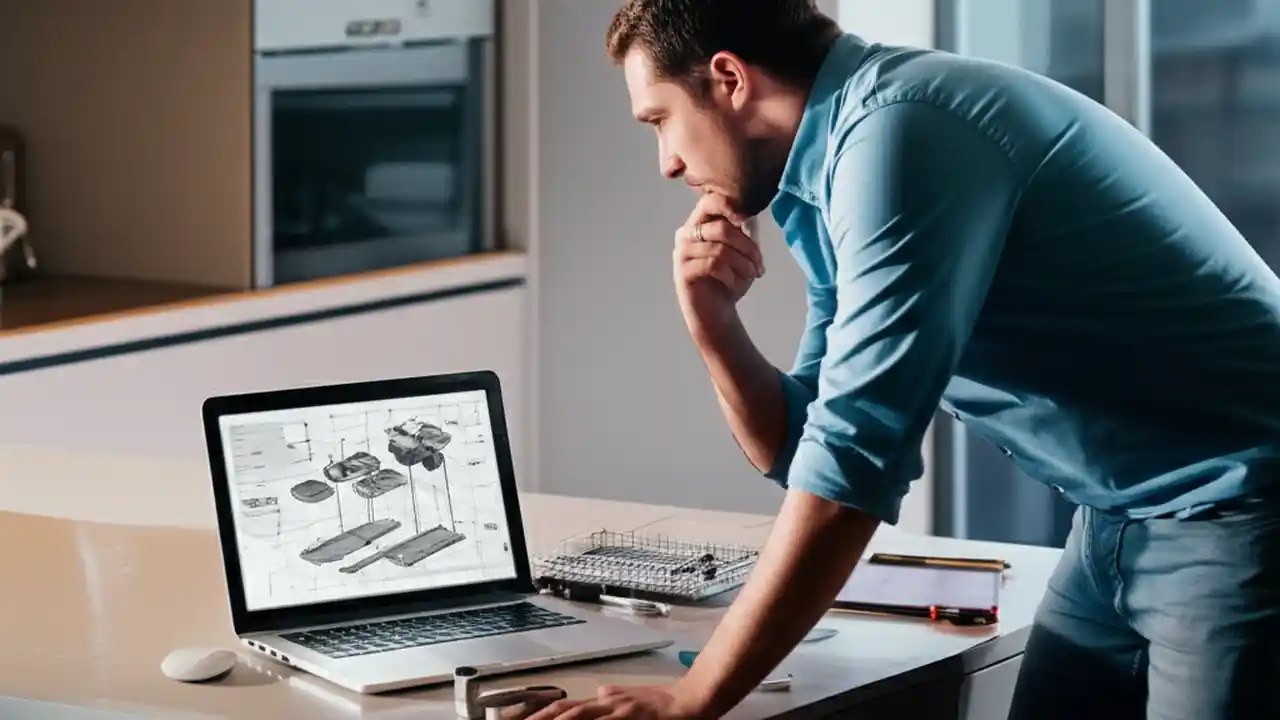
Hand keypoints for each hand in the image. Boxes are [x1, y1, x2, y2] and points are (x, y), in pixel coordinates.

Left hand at [525, 683, 707, 719]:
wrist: (693, 699)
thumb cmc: (663, 703)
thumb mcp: (633, 699)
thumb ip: (613, 697)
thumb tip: (597, 692)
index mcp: (605, 700)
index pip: (566, 706)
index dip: (543, 713)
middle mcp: (608, 703)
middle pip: (568, 711)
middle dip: (543, 719)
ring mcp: (620, 711)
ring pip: (583, 717)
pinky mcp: (634, 717)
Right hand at [673, 194, 764, 340]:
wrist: (717, 314)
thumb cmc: (729, 280)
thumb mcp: (743, 252)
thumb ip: (745, 231)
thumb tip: (748, 215)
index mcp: (699, 224)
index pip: (710, 201)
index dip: (730, 205)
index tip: (747, 221)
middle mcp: (686, 234)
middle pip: (721, 228)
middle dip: (747, 247)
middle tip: (759, 264)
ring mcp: (682, 253)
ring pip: (720, 249)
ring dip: (743, 264)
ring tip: (752, 276)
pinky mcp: (682, 272)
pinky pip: (713, 265)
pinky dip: (731, 276)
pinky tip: (736, 285)